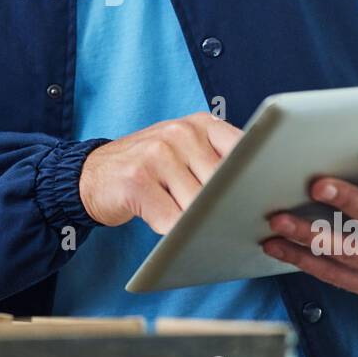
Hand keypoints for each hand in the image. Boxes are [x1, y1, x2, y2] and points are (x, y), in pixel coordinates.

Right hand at [79, 112, 242, 232]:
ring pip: (199, 206)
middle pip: (223, 184)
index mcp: (200, 123)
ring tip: (194, 227)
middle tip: (229, 224)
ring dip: (198, 225)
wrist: (93, 175)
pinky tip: (167, 227)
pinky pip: (172, 220)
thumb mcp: (185, 151)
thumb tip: (257, 195)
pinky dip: (174, 233)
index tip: (264, 199)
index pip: (244, 150)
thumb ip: (217, 161)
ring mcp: (156, 155)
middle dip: (226, 208)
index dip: (255, 178)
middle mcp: (179, 133)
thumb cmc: (150, 168)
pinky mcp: (137, 182)